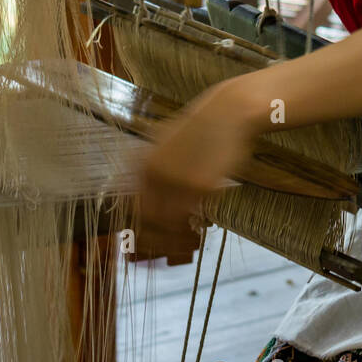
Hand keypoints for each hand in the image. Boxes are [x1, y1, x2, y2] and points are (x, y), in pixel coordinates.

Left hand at [136, 84, 261, 259]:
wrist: (228, 112)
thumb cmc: (198, 129)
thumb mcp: (162, 143)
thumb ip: (150, 172)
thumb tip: (140, 203)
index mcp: (141, 164)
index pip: (133, 210)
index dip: (140, 231)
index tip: (147, 244)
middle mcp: (155, 173)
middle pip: (148, 221)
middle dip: (157, 241)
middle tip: (169, 249)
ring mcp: (177, 179)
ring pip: (169, 223)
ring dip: (175, 240)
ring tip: (186, 243)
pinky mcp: (202, 184)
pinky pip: (194, 215)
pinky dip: (195, 228)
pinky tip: (201, 228)